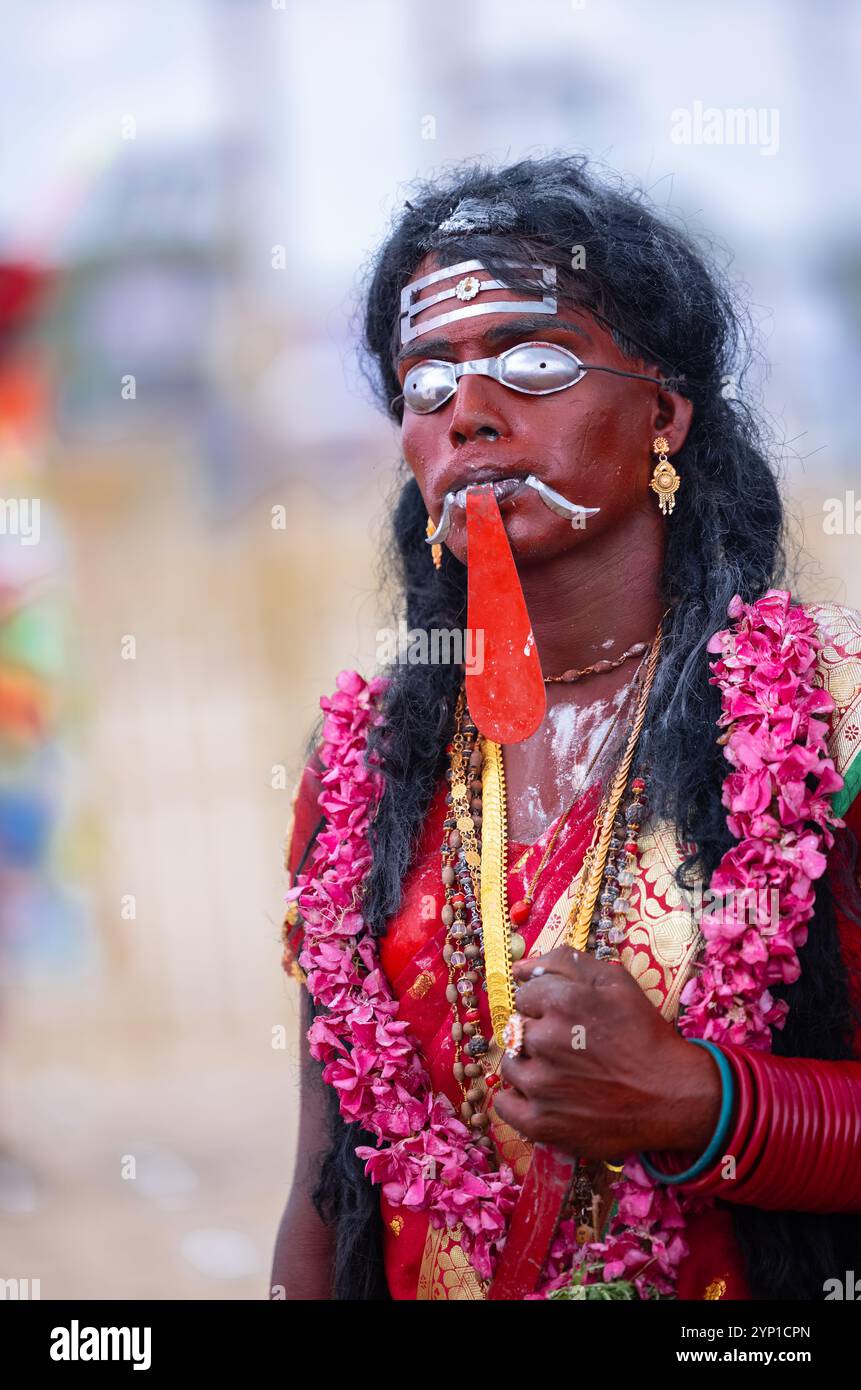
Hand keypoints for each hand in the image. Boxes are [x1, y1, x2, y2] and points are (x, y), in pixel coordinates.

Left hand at [492, 945, 721, 1158]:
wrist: (672, 1097)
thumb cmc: (645, 1035)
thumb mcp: (615, 982)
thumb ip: (565, 962)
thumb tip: (519, 968)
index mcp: (562, 1002)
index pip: (524, 997)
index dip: (544, 1006)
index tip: (567, 1020)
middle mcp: (545, 1041)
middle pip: (516, 1030)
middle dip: (538, 1035)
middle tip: (569, 1049)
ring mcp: (540, 1085)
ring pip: (510, 1065)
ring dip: (529, 1066)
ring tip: (562, 1074)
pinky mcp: (541, 1122)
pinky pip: (503, 1105)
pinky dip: (516, 1101)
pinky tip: (540, 1097)